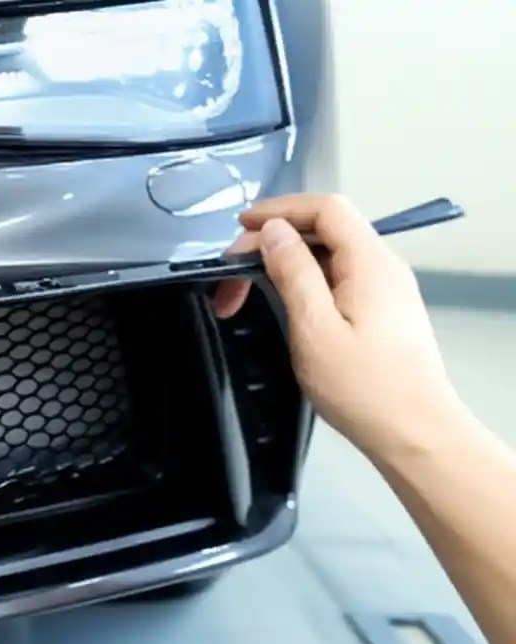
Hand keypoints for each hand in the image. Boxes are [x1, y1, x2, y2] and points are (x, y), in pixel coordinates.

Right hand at [210, 194, 467, 458]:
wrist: (415, 433)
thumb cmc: (362, 386)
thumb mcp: (314, 328)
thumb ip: (293, 272)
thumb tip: (273, 231)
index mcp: (369, 262)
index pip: (325, 209)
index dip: (279, 210)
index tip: (239, 228)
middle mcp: (382, 266)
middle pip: (323, 231)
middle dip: (271, 243)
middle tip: (228, 277)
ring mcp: (385, 288)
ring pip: (328, 255)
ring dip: (283, 265)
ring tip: (244, 294)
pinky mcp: (382, 310)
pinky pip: (338, 277)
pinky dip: (302, 281)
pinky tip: (281, 304)